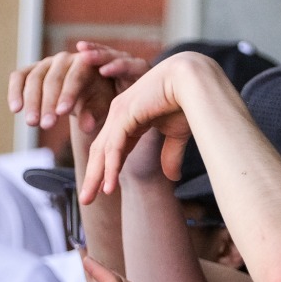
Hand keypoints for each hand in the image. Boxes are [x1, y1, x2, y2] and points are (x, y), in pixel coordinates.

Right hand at [8, 41, 148, 134]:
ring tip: (32, 123)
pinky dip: (15, 91)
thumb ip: (94, 114)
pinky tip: (15, 109)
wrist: (85, 92)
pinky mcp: (31, 70)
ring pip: (34, 78)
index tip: (61, 113)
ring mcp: (45, 63)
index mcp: (85, 63)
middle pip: (53, 79)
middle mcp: (64, 59)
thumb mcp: (101, 105)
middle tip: (45, 125)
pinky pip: (19, 77)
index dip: (67, 94)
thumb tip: (87, 126)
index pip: (75, 77)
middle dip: (47, 103)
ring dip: (31, 102)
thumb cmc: (97, 98)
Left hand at [81, 53, 235, 203]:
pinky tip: (108, 186)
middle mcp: (119, 114)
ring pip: (103, 150)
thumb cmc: (188, 102)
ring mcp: (119, 112)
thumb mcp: (176, 135)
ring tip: (89, 199)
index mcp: (129, 118)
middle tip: (85, 200)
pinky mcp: (125, 113)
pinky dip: (111, 167)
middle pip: (100, 151)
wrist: (195, 81)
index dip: (105, 171)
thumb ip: (170, 155)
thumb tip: (173, 177)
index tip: (100, 193)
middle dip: (92, 176)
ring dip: (96, 176)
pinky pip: (114, 146)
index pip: (111, 149)